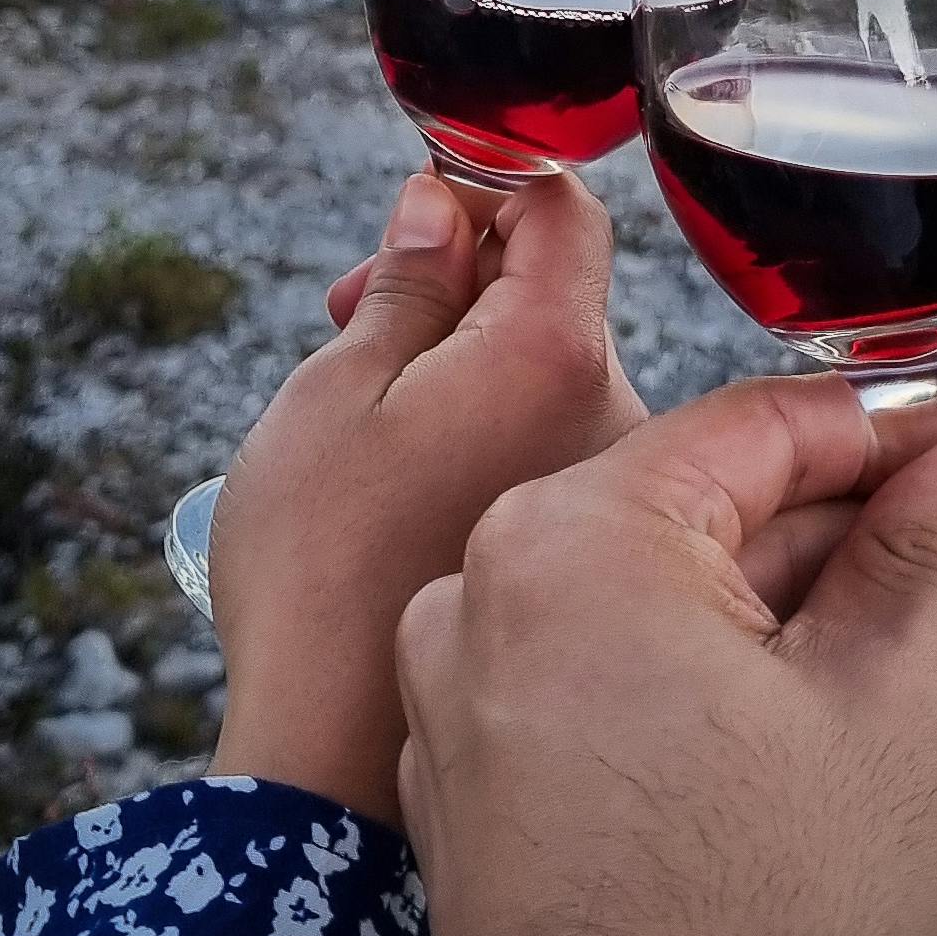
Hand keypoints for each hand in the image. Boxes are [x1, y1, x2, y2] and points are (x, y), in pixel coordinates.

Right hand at [210, 168, 643, 823]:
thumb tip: (442, 204)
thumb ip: (405, 284)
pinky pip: (560, 454)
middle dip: (460, 282)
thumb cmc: (319, 567)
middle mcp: (615, 416)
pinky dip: (495, 437)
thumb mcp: (335, 393)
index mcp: (552, 356)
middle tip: (352, 312)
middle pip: (557, 297)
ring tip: (368, 407)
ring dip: (471, 362)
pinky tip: (413, 480)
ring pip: (553, 379)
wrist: (335, 751)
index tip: (416, 206)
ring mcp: (617, 495)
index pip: (563, 213)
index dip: (486, 184)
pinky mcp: (607, 563)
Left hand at [395, 378, 936, 935]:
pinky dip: (742, 713)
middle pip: (717, 532)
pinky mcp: (487, 832)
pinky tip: (873, 747)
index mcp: (565, 549)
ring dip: (831, 641)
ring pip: (681, 632)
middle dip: (881, 555)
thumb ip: (927, 561)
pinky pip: (626, 716)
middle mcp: (480, 615)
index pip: (754, 431)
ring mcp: (468, 733)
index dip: (895, 437)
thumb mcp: (890, 713)